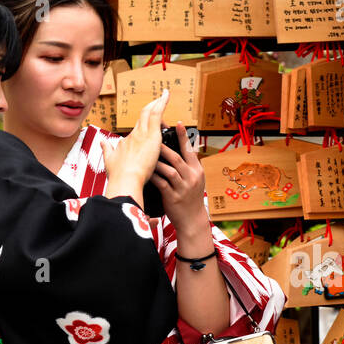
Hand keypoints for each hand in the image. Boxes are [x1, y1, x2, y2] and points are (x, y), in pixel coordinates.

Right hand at [104, 89, 167, 202]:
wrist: (125, 181)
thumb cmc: (119, 176)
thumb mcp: (110, 161)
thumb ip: (107, 150)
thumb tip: (102, 142)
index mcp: (127, 142)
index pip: (137, 128)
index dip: (144, 123)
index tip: (149, 121)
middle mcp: (134, 135)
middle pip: (142, 116)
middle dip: (150, 108)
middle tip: (158, 101)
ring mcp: (142, 134)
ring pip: (149, 112)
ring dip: (157, 103)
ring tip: (164, 96)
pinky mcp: (151, 135)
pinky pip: (157, 114)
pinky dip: (162, 103)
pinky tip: (166, 95)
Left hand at [152, 122, 208, 239]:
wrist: (192, 220)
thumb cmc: (189, 198)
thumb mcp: (194, 181)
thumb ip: (187, 166)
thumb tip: (177, 150)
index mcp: (197, 171)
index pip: (190, 150)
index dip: (183, 137)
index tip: (177, 123)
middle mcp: (192, 178)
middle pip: (177, 158)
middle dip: (163, 147)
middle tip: (153, 138)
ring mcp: (183, 188)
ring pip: (169, 170)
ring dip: (156, 161)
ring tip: (146, 155)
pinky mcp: (173, 197)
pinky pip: (161, 183)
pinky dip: (153, 176)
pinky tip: (145, 172)